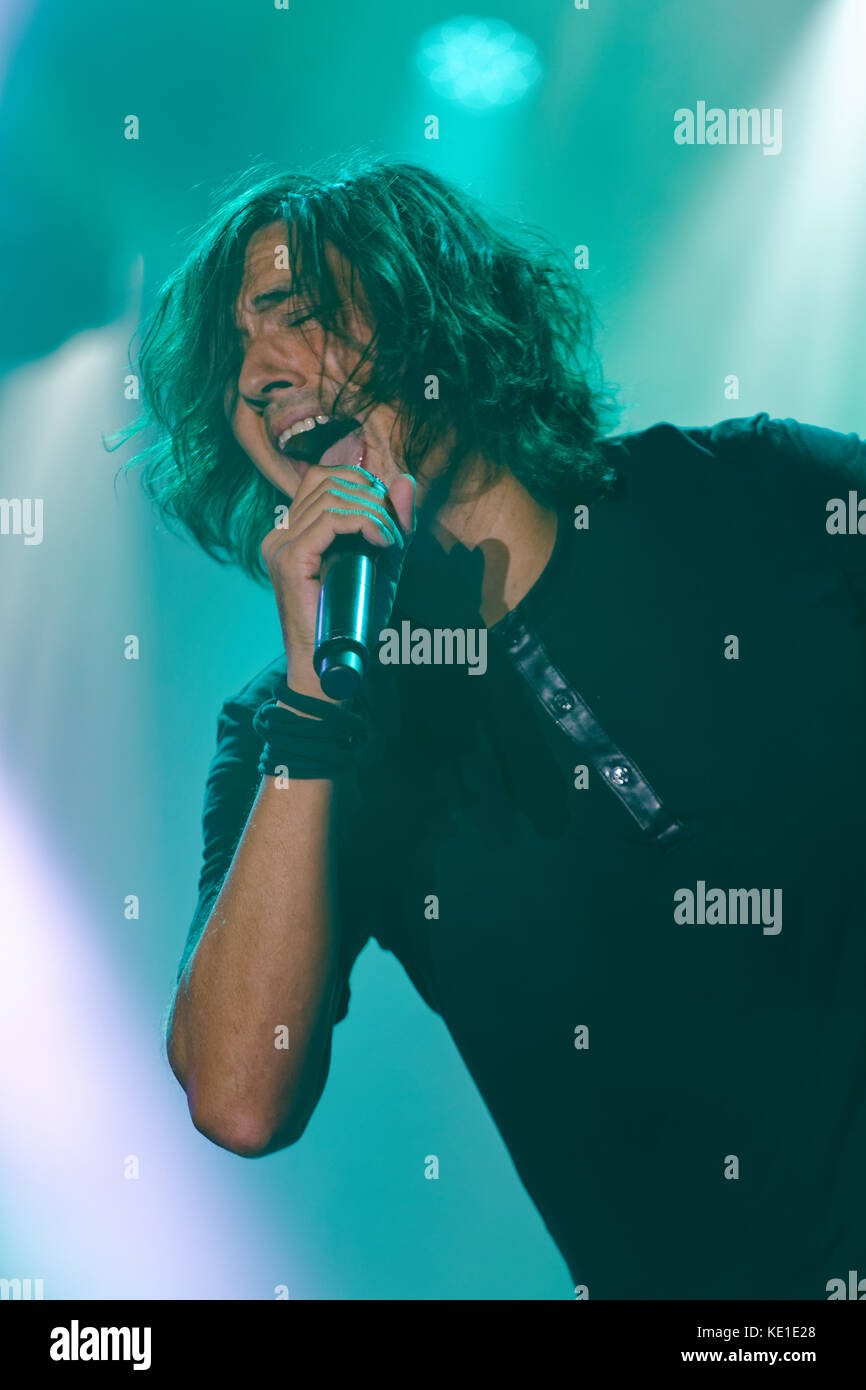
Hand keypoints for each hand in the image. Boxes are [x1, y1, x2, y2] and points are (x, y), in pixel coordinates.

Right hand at [261, 418, 416, 700]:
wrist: (334, 665)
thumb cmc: (355, 621)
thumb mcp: (382, 563)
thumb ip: (394, 523)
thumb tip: (405, 480)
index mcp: (293, 533)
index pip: (321, 478)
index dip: (360, 482)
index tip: (386, 513)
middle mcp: (280, 535)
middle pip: (327, 481)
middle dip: (371, 496)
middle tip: (393, 530)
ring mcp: (280, 546)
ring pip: (332, 497)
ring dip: (373, 513)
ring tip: (389, 542)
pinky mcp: (289, 559)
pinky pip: (331, 520)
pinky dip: (365, 523)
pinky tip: (381, 542)